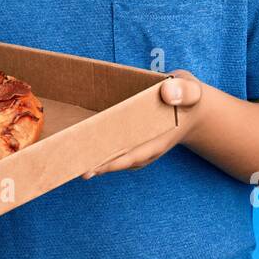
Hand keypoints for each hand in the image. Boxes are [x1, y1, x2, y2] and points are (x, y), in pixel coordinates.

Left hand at [83, 69, 202, 178]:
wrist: (191, 105)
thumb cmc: (189, 98)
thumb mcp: (191, 91)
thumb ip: (184, 92)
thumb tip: (167, 93)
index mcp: (157, 142)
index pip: (132, 156)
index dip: (112, 162)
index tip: (92, 168)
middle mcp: (144, 149)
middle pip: (116, 161)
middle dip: (95, 165)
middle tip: (71, 167)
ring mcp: (136, 145)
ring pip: (111, 156)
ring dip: (91, 158)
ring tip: (67, 160)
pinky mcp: (129, 138)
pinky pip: (111, 145)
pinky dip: (95, 146)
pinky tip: (76, 144)